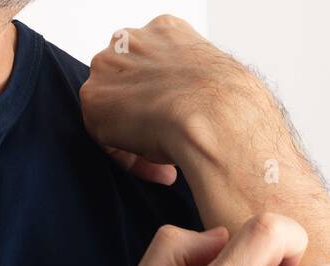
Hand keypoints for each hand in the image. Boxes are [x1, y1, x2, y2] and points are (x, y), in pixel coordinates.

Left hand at [80, 15, 267, 183]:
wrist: (220, 117)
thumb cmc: (234, 107)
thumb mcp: (220, 85)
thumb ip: (196, 91)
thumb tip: (203, 116)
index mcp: (167, 30)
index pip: (154, 69)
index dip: (168, 105)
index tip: (184, 130)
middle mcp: (132, 39)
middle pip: (129, 88)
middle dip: (147, 120)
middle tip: (172, 152)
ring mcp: (109, 66)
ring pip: (115, 112)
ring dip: (138, 141)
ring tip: (168, 166)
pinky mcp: (95, 99)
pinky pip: (105, 138)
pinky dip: (129, 160)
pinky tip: (161, 170)